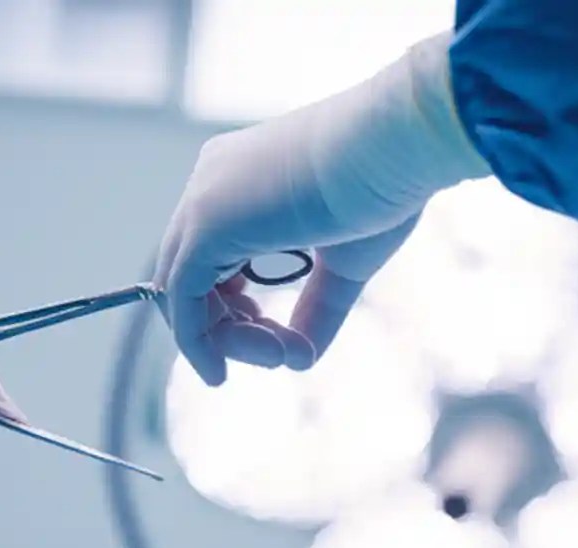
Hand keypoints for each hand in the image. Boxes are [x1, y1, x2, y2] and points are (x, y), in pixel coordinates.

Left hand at [155, 30, 487, 385]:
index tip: (284, 339)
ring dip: (226, 341)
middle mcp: (211, 183)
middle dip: (230, 330)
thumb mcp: (345, 259)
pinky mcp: (205, 225)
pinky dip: (198, 341)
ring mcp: (203, 200)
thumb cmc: (385, 186)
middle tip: (284, 355)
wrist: (397, 143)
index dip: (236, 308)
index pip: (211, 257)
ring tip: (283, 355)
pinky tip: (219, 374)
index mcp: (239, 177)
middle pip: (191, 278)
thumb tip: (298, 359)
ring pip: (183, 293)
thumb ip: (316, 305)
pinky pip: (181, 298)